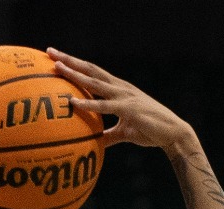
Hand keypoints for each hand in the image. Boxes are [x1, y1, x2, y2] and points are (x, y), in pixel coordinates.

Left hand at [48, 49, 194, 152]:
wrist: (173, 134)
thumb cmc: (150, 130)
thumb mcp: (124, 132)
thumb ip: (108, 135)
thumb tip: (94, 142)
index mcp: (118, 89)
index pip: (93, 72)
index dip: (75, 64)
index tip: (57, 57)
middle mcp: (120, 88)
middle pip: (90, 69)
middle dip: (70, 60)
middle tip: (50, 51)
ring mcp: (124, 96)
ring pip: (94, 82)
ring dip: (75, 74)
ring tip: (57, 67)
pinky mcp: (128, 109)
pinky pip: (104, 105)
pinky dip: (88, 103)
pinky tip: (73, 102)